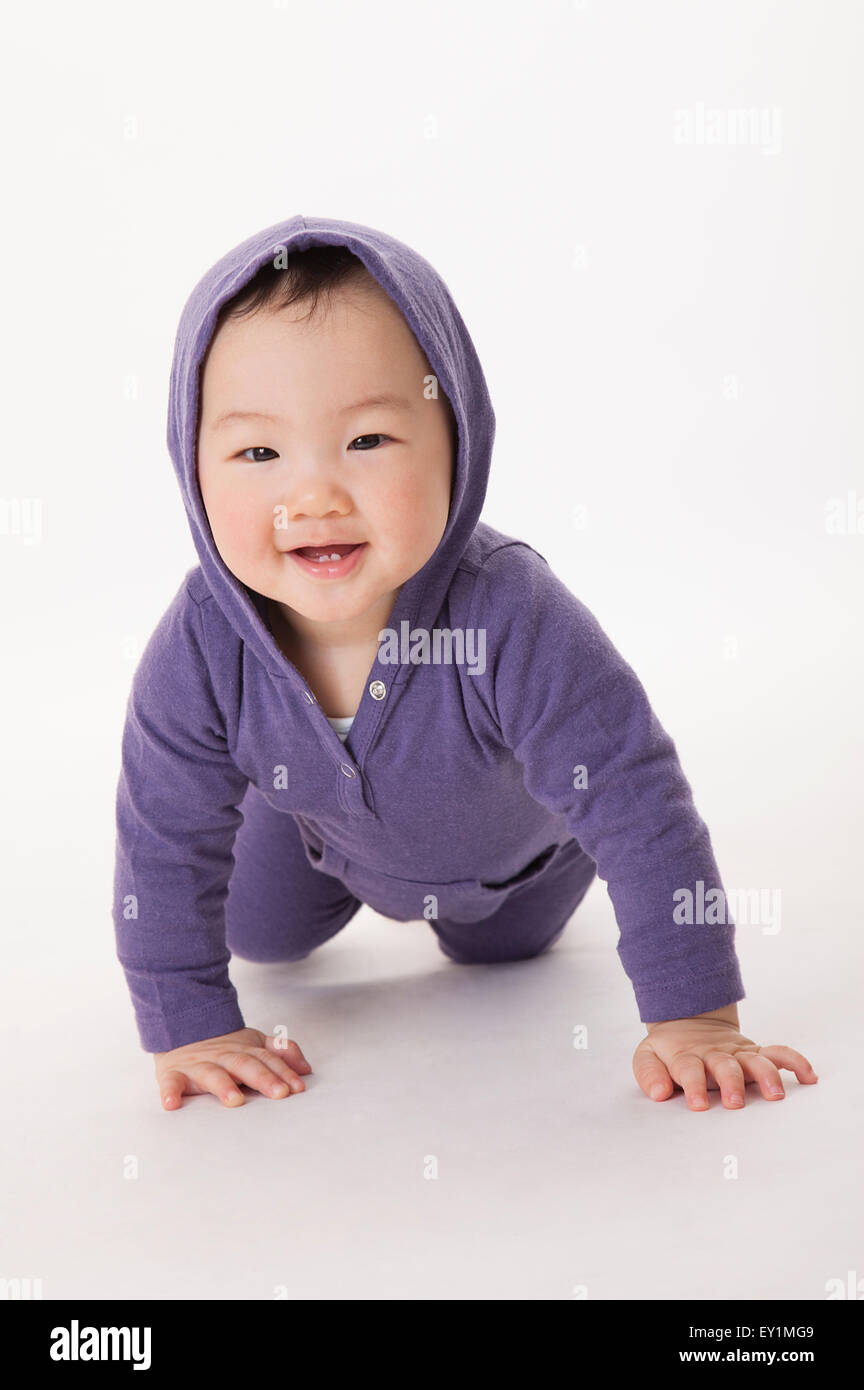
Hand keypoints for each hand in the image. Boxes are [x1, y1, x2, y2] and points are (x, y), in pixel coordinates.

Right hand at [153, 1027, 311, 1110]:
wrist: (180, 1029)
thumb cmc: (223, 1047)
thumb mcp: (253, 1044)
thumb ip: (280, 1053)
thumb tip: (306, 1068)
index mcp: (244, 1050)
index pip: (267, 1060)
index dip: (283, 1072)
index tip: (297, 1087)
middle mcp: (223, 1056)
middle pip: (245, 1065)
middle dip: (263, 1078)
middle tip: (279, 1093)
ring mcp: (198, 1065)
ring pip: (212, 1074)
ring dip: (223, 1086)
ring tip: (234, 1100)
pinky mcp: (174, 1074)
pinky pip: (171, 1083)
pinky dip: (170, 1093)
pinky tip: (172, 1104)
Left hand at [632, 1006, 817, 1110]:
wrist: (687, 1020)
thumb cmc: (668, 1050)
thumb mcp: (647, 1057)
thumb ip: (649, 1074)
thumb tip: (658, 1092)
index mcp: (686, 1056)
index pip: (689, 1070)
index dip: (693, 1086)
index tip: (698, 1105)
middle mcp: (714, 1054)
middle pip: (725, 1066)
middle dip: (732, 1083)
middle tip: (735, 1103)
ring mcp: (737, 1053)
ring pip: (756, 1060)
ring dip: (767, 1076)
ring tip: (776, 1095)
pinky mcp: (754, 1053)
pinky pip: (777, 1054)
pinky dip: (795, 1062)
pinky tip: (808, 1077)